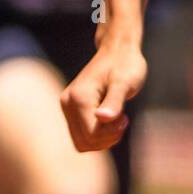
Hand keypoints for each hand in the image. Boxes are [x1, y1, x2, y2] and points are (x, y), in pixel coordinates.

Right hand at [60, 36, 146, 152]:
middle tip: (123, 119)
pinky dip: (98, 134)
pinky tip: (110, 119)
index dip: (111, 133)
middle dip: (107, 137)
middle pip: (85, 142)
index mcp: (79, 98)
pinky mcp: (71, 110)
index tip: (125, 118)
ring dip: (103, 138)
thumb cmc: (125, 65)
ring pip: (82, 142)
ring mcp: (67, 107)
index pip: (91, 135)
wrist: (118, 51)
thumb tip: (103, 117)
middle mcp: (67, 103)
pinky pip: (82, 135)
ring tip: (117, 118)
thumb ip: (115, 101)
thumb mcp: (125, 83)